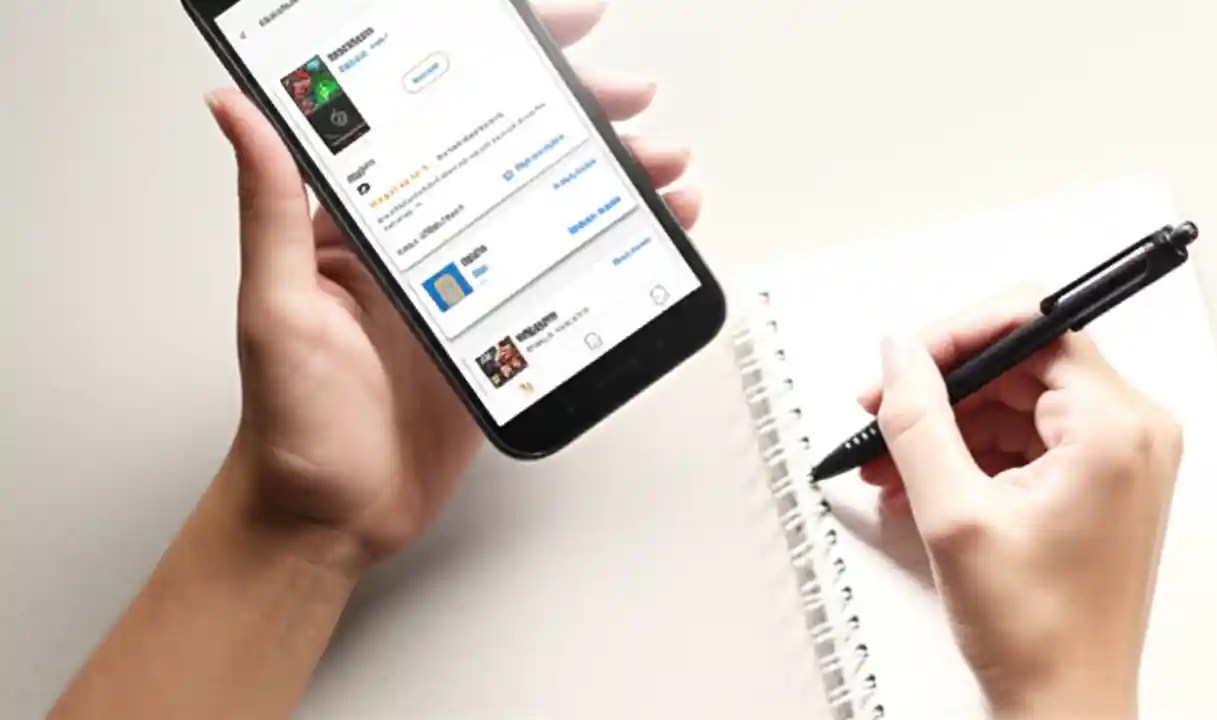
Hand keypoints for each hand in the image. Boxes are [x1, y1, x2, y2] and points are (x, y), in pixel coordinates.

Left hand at [206, 2, 701, 567]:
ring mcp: (466, 292)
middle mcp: (422, 247)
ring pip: (547, 215)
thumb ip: (270, 208)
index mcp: (365, 224)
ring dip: (608, 184)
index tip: (545, 33)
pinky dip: (609, 258)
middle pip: (507, 158)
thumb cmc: (288, 423)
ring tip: (660, 168)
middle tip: (626, 101)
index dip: (492, 68)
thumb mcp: (276, 307)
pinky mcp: (499, 341)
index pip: (430, 121)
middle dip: (575, 119)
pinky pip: (563, 286)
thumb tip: (237, 109)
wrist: (329, 518)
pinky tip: (643, 239)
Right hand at [857, 290, 1182, 718]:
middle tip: (882, 411)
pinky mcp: (1095, 478)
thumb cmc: (1037, 632)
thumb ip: (918, 419)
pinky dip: (967, 450)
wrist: (1063, 702)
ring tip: (891, 460)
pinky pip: (1022, 435)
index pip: (1031, 324)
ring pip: (1013, 397)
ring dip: (946, 423)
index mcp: (1114, 429)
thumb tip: (897, 355)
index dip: (954, 336)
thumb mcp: (953, 513)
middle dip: (940, 385)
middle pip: (1018, 359)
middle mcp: (1128, 432)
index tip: (903, 362)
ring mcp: (1115, 456)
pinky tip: (922, 478)